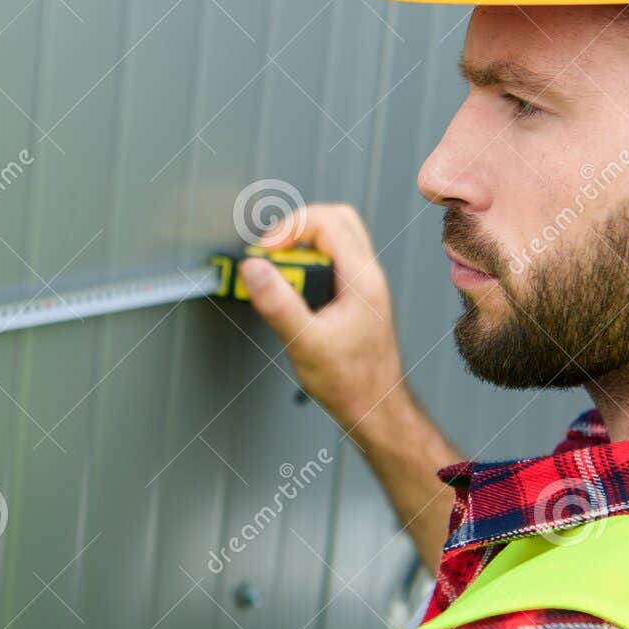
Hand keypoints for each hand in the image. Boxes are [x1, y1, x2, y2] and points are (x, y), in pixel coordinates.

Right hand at [240, 203, 403, 432]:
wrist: (375, 407)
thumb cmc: (351, 382)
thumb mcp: (305, 343)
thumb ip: (278, 303)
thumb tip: (254, 268)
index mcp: (362, 279)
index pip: (328, 223)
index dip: (290, 228)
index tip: (265, 252)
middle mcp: (367, 275)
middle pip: (336, 220)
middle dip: (297, 228)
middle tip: (271, 251)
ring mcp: (364, 285)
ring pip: (335, 239)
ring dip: (302, 246)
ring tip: (278, 272)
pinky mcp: (355, 297)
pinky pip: (332, 262)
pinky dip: (308, 264)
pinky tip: (292, 290)